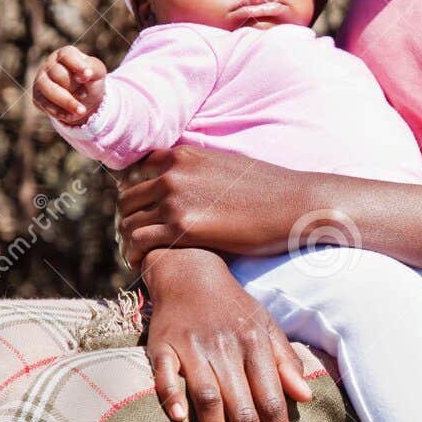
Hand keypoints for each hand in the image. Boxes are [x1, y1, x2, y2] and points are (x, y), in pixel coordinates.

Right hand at [34, 46, 107, 124]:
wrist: (84, 98)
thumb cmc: (90, 79)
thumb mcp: (97, 72)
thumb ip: (94, 68)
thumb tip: (86, 74)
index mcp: (64, 54)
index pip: (67, 55)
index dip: (77, 65)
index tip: (88, 76)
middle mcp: (49, 65)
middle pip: (58, 75)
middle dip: (73, 87)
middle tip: (85, 95)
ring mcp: (40, 81)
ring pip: (49, 90)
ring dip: (66, 102)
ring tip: (81, 111)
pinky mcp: (37, 97)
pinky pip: (45, 105)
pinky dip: (59, 112)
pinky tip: (71, 116)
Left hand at [116, 145, 327, 266]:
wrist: (294, 204)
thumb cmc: (270, 191)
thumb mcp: (228, 166)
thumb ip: (201, 172)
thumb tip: (196, 186)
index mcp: (182, 155)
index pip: (137, 173)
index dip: (138, 196)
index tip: (144, 215)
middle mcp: (172, 173)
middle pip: (127, 199)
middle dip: (129, 221)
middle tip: (138, 242)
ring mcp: (174, 198)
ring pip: (128, 221)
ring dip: (129, 241)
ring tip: (138, 258)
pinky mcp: (181, 226)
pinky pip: (138, 241)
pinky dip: (135, 255)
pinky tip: (143, 266)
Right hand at [143, 248, 311, 421]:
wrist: (190, 269)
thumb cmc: (233, 307)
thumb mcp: (266, 326)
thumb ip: (285, 361)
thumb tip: (306, 397)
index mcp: (256, 346)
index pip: (273, 402)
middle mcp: (227, 349)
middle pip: (244, 408)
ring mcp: (193, 347)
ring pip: (209, 397)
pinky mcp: (162, 345)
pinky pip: (165, 374)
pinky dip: (171, 395)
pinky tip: (179, 421)